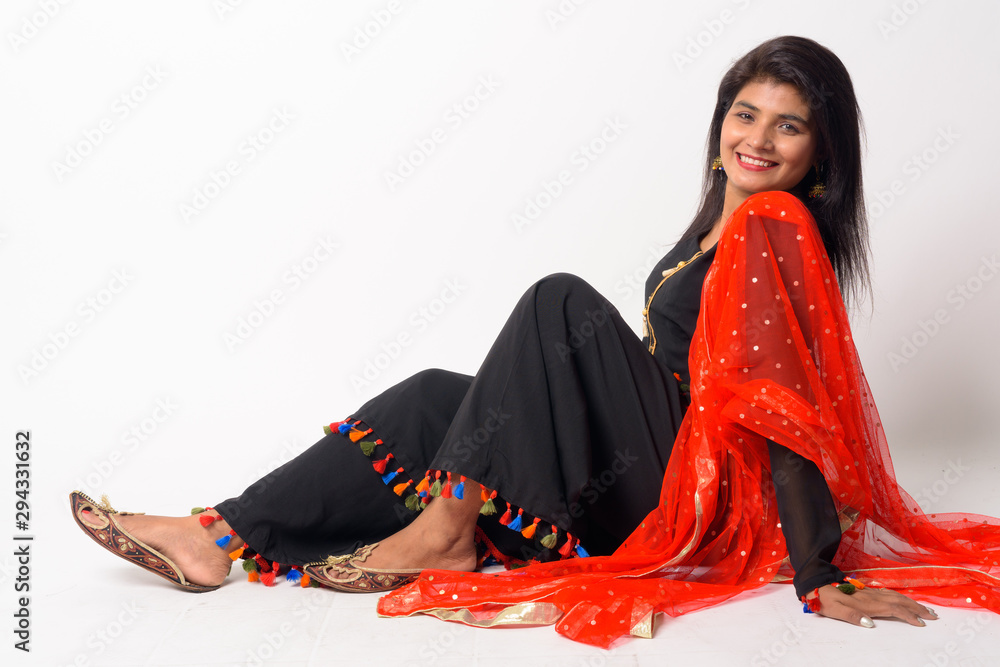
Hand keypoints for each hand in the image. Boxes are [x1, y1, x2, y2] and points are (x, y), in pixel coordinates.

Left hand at [811, 583, 937, 627]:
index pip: (893, 609)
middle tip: (934, 615)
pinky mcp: (866, 591)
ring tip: (925, 608)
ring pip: (896, 596)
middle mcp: (871, 597)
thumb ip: (852, 616)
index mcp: (867, 603)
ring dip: (911, 602)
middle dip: (917, 608)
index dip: (909, 615)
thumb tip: (870, 624)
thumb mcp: (834, 610)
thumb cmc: (825, 600)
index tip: (922, 623)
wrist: (816, 585)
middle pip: (899, 601)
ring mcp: (869, 593)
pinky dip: (900, 597)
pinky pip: (889, 593)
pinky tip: (903, 600)